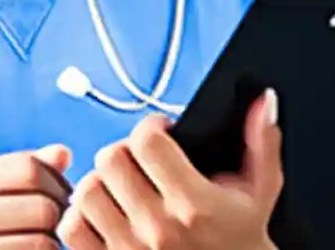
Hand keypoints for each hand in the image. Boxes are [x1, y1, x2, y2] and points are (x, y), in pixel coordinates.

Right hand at [0, 145, 73, 249]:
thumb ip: (17, 173)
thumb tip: (62, 153)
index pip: (27, 167)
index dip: (56, 180)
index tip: (60, 194)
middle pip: (41, 203)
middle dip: (58, 216)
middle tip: (52, 226)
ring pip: (44, 238)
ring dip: (50, 244)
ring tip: (37, 243)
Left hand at [58, 90, 282, 249]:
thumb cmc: (241, 245)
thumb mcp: (260, 195)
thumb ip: (261, 143)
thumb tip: (262, 100)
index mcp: (194, 205)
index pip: (147, 141)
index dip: (152, 127)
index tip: (160, 133)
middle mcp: (158, 228)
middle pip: (111, 158)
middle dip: (126, 151)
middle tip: (140, 159)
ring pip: (86, 189)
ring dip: (100, 182)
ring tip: (121, 187)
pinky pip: (71, 228)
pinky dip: (80, 216)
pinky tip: (103, 213)